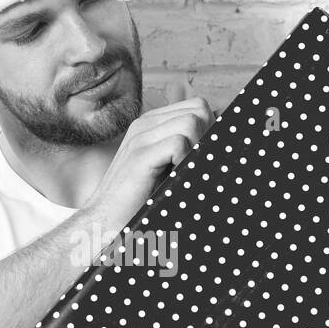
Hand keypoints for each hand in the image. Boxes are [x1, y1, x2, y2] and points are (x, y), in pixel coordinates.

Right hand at [82, 95, 214, 241]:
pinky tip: (178, 179)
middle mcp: (145, 124)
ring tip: (188, 173)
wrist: (105, 221)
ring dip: (199, 149)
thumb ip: (189, 148)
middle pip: (199, 108)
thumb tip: (223, 133)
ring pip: (191, 121)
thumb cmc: (142, 199)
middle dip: (209, 136)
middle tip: (200, 165)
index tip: (207, 157)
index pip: (197, 105)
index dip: (211, 128)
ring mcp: (140, 137)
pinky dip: (187, 161)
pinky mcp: (139, 155)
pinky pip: (179, 142)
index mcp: (152, 124)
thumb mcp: (169, 168)